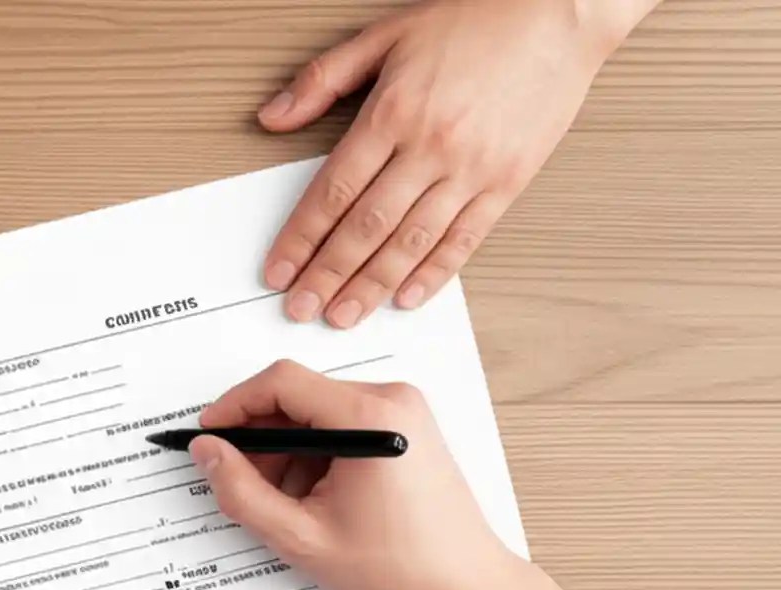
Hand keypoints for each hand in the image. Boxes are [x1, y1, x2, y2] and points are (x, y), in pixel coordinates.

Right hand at [191, 360, 516, 589]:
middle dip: (262, 437)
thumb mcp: (302, 537)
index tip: (210, 434)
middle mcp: (392, 401)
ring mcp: (405, 412)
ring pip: (318, 411)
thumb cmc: (402, 570)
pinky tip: (316, 498)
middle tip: (242, 482)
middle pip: (299, 395)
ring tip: (288, 504)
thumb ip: (242, 491)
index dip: (235, 405)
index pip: (281, 382)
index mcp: (370, 417)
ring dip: (289, 450)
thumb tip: (208, 453)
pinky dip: (317, 453)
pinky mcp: (408, 427)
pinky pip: (343, 423)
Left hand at [260, 0, 624, 326]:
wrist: (559, 12)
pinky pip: (465, 239)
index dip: (301, 238)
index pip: (333, 191)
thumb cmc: (475, 19)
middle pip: (366, 227)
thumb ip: (322, 79)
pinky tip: (407, 298)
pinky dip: (434, 273)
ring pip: (412, 242)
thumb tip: (271, 117)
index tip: (279, 270)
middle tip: (301, 308)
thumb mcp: (385, 35)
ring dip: (372, 286)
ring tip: (343, 316)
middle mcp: (431, 147)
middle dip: (328, 274)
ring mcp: (472, 169)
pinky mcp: (508, 181)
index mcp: (393, 112)